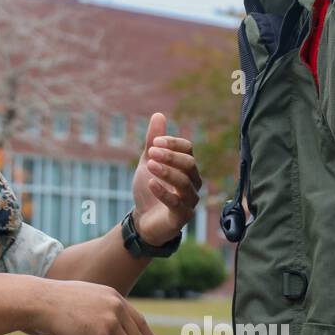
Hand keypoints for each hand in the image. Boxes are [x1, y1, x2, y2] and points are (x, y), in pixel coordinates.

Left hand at [132, 112, 200, 245]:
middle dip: (170, 156)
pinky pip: (177, 204)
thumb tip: (158, 114)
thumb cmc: (149, 190)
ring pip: (185, 183)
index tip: (154, 142)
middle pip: (189, 164)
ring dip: (167, 172)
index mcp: (187, 168)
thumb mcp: (148, 162)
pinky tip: (151, 183)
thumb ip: (153, 142)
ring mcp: (189, 201)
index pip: (188, 149)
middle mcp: (193, 183)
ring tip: (149, 165)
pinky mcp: (181, 217)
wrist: (142, 220)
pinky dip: (164, 192)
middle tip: (151, 152)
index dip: (173, 144)